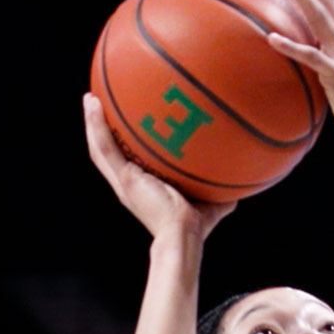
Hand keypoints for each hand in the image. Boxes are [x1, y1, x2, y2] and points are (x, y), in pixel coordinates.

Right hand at [83, 93, 234, 241]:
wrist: (184, 234)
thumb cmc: (197, 225)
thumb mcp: (212, 201)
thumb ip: (222, 188)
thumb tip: (243, 173)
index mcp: (141, 187)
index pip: (125, 162)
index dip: (121, 145)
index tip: (121, 127)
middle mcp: (127, 183)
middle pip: (107, 152)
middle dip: (101, 130)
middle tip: (98, 105)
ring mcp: (124, 181)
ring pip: (100, 147)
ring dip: (93, 123)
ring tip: (90, 98)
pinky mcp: (125, 178)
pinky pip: (106, 146)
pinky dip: (97, 125)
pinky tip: (94, 103)